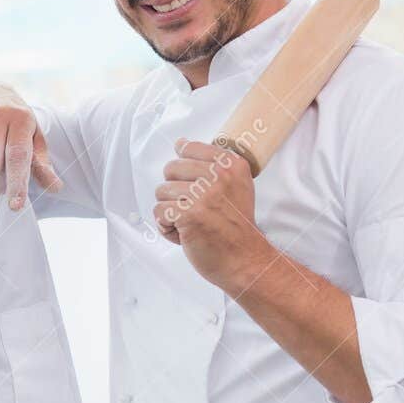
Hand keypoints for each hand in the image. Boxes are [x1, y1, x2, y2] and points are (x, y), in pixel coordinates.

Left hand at [151, 138, 274, 292]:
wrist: (244, 259)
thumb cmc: (234, 226)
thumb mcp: (235, 186)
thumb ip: (209, 163)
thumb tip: (180, 143)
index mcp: (231, 164)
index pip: (188, 148)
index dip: (184, 172)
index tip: (197, 189)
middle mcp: (219, 175)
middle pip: (171, 169)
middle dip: (175, 192)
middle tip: (197, 210)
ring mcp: (203, 194)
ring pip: (161, 192)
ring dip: (171, 212)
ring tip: (193, 223)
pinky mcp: (189, 213)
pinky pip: (159, 212)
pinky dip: (167, 227)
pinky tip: (186, 233)